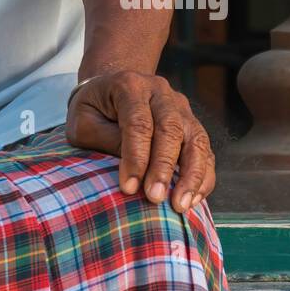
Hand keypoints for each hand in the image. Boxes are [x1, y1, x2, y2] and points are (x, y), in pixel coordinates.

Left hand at [65, 71, 215, 214]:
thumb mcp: (84, 122)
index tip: (128, 188)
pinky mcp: (192, 124)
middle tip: (155, 197)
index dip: (135, 157)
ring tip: (181, 205)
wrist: (111, 89)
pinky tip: (192, 199)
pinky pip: (205, 151)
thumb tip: (134, 170)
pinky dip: (203, 177)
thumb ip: (106, 140)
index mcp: (130, 85)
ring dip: (191, 175)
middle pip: (171, 128)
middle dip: (164, 167)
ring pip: (196, 139)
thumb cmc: (94, 110)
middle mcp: (160, 91)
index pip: (138, 122)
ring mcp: (181, 107)